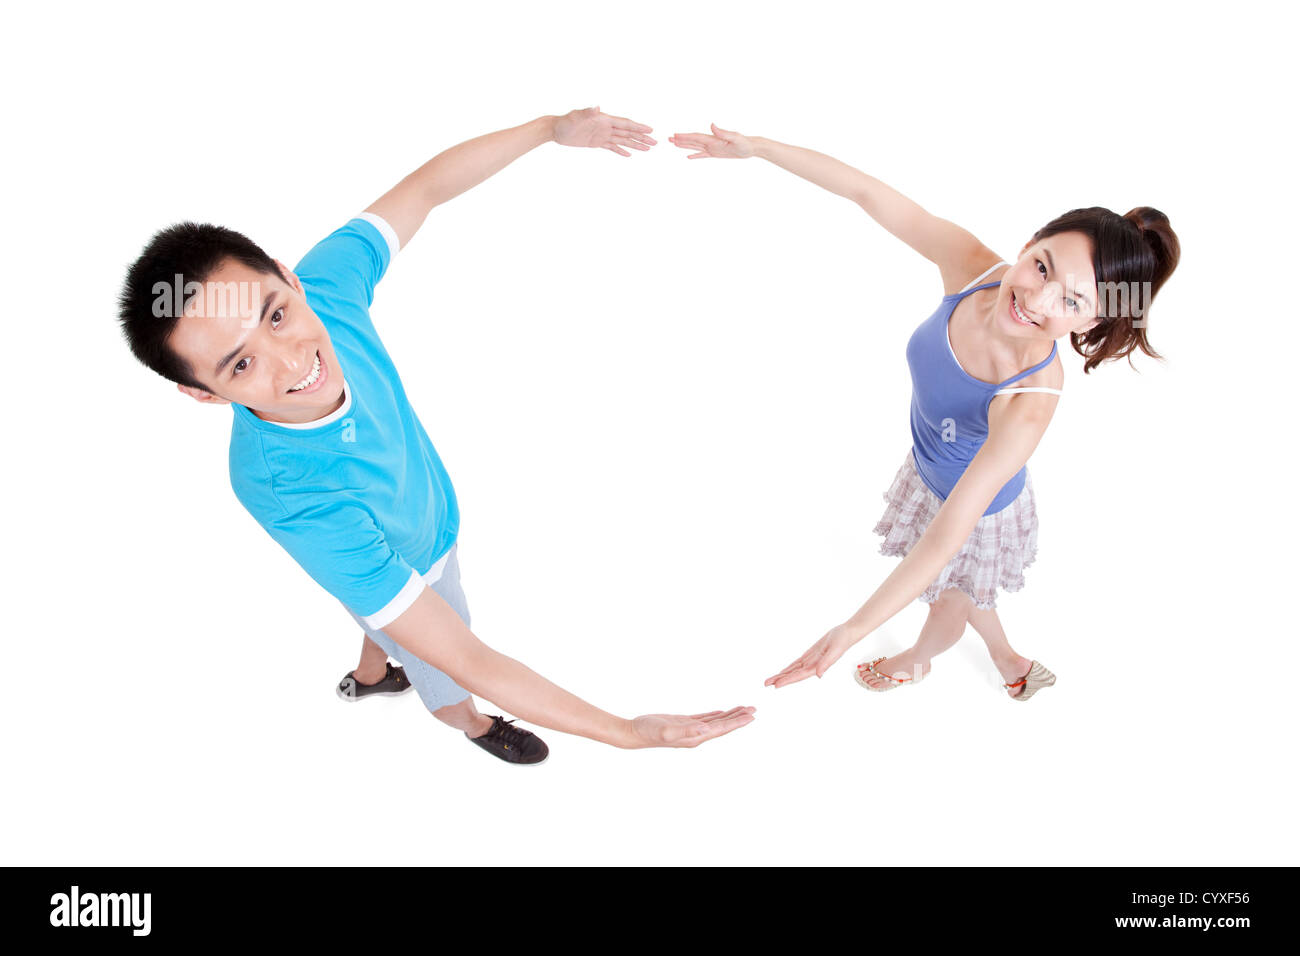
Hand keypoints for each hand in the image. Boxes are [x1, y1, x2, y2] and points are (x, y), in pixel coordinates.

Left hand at [553, 106, 655, 155]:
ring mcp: (602, 135)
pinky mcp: (597, 142)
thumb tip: (597, 106)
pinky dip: (621, 151)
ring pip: (623, 140)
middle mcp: (606, 126)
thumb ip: (587, 112)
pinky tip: (629, 155)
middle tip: (655, 143)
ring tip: (648, 149)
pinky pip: (612, 147)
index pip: (625, 124)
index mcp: (604, 119)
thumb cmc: (565, 122)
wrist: (556, 130)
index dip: (638, 127)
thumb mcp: (576, 117)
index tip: (650, 130)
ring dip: (635, 144)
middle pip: (628, 133)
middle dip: (642, 137)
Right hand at [629, 707, 755, 747]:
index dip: (737, 723)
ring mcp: (690, 729)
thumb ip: (687, 730)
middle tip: (753, 710)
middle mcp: (696, 735)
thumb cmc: (649, 732)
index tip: (751, 717)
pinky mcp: (683, 723)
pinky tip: (721, 713)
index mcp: (695, 738)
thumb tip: (707, 730)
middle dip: (738, 719)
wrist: (634, 733)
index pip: (721, 730)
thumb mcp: (667, 730)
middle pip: (722, 726)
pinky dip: (715, 715)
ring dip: (729, 716)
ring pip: (715, 722)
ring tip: (743, 709)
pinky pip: (704, 719)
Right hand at [667, 123, 755, 158]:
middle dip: (680, 140)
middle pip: (692, 140)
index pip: (695, 137)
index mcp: (712, 138)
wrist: (751, 147)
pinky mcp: (716, 153)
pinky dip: (695, 155)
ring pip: (695, 146)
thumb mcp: (734, 137)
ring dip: (684, 145)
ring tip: (674, 144)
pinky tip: (688, 157)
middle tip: (668, 139)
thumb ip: (722, 132)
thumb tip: (712, 125)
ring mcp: (712, 147)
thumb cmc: (744, 143)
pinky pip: (703, 155)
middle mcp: (710, 142)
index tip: (674, 135)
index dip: (684, 136)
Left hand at [765, 623, 858, 687]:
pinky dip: (790, 668)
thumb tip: (819, 675)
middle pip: (793, 674)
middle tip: (766, 683)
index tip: (776, 685)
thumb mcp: (834, 651)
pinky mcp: (811, 654)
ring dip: (783, 675)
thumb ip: (826, 663)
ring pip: (794, 669)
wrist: (847, 633)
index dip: (787, 680)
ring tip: (771, 680)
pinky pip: (798, 663)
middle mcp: (813, 665)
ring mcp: (811, 660)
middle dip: (780, 679)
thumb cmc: (842, 641)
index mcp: (817, 666)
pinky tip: (783, 671)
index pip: (798, 675)